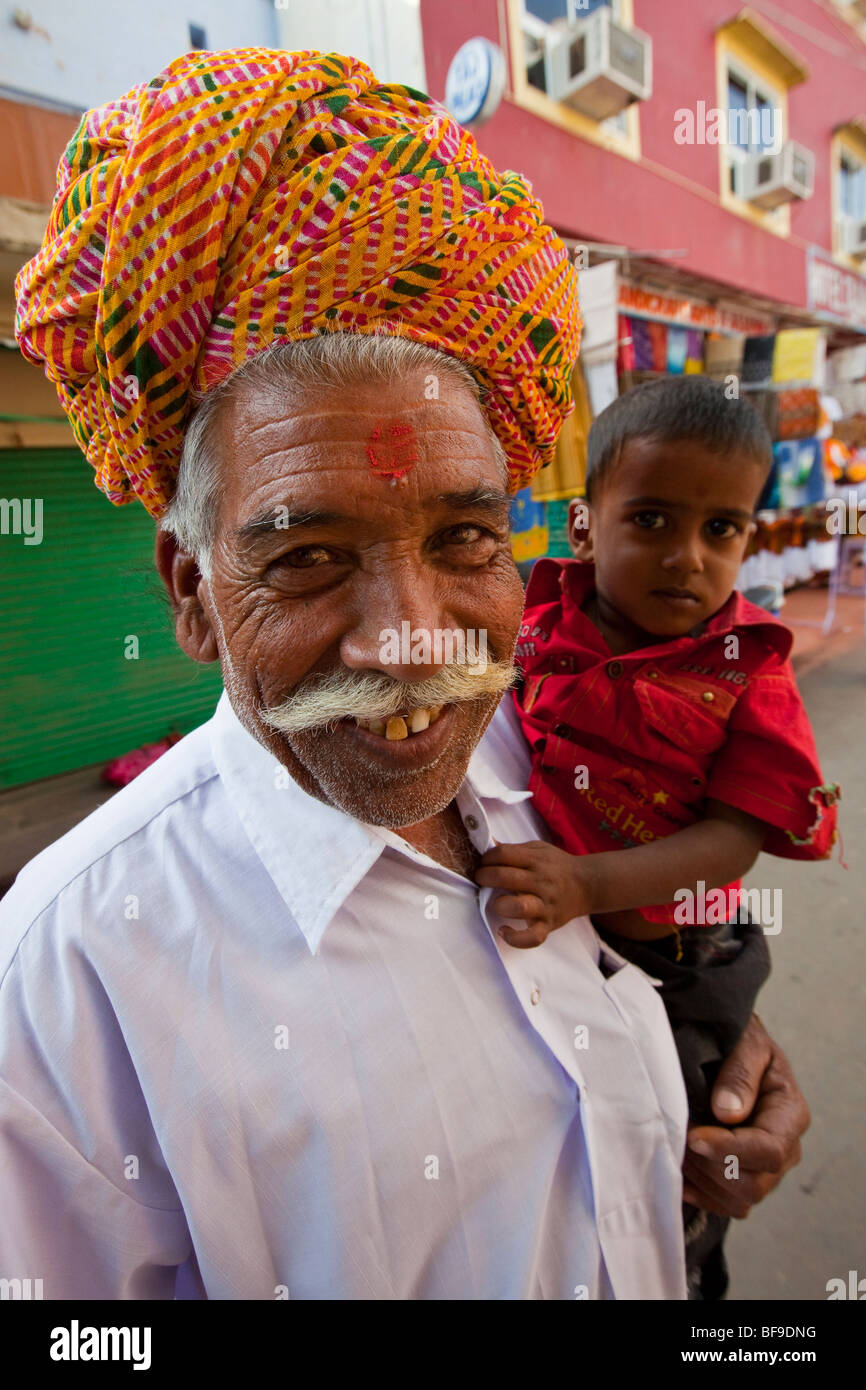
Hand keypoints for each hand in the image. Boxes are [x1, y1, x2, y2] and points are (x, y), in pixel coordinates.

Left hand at [475, 840, 591, 947]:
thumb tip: (485, 845)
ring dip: (500, 904)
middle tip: (481, 879)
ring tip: (496, 902)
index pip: (504, 854)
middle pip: (505, 877)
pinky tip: (503, 931)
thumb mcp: (539, 850)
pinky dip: (516, 938)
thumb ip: (513, 849)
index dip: (487, 858)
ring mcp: (545, 905)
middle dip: (485, 877)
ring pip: (519, 907)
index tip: (484, 863)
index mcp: (537, 860)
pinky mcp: (548, 925)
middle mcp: (541, 882)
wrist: (587, 885)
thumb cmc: (556, 866)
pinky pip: (533, 937)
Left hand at [682, 1014, 809, 1218]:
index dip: (729, 1150)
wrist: (731, 1050)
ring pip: (738, 1200)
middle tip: (678, 1137)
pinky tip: (679, 1169)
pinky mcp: (743, 1180)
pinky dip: (699, 1193)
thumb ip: (740, 1073)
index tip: (694, 1135)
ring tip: (677, 1145)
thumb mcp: (746, 1043)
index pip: (768, 1150)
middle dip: (709, 1165)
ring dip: (701, 1178)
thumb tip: (728, 1112)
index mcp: (791, 1115)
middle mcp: (785, 1150)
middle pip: (752, 1184)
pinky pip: (725, 1205)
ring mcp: (765, 1170)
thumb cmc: (740, 1043)